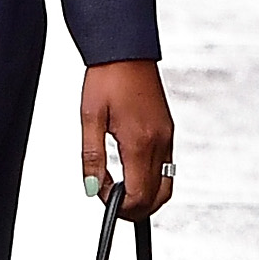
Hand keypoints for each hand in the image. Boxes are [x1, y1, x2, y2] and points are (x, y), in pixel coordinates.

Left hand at [82, 59, 173, 219]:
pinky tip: (131, 172)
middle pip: (157, 197)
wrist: (127, 51)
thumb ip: (91, 157)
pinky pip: (166, 167)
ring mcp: (168, 137)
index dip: (119, 206)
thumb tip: (91, 188)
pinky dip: (151, 179)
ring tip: (120, 190)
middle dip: (135, 209)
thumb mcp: (90, 117)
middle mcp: (160, 142)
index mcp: (140, 141)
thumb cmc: (107, 78)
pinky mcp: (168, 131)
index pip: (138, 195)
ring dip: (146, 196)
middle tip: (111, 202)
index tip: (101, 194)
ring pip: (166, 185)